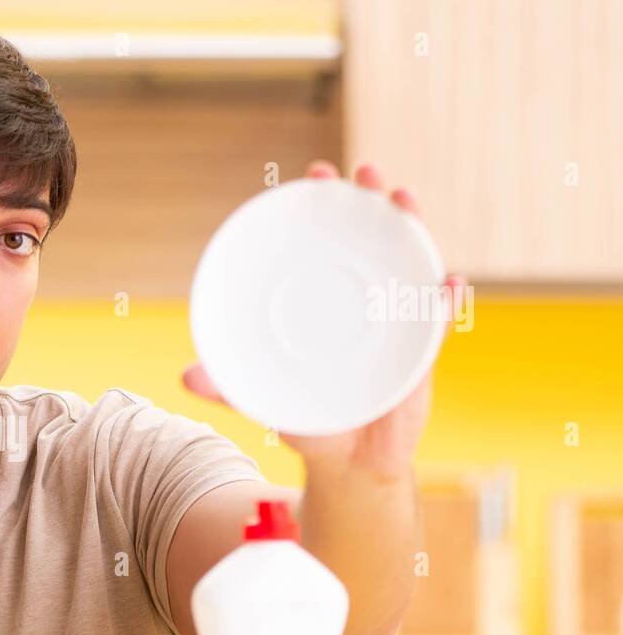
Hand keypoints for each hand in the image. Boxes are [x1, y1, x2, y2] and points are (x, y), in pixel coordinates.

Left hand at [182, 161, 466, 480]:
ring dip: (413, 228)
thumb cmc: (308, 419)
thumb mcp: (263, 398)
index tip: (315, 172)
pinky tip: (450, 281)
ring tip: (405, 201)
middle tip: (365, 172)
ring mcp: (396, 318)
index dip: (323, 205)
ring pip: (411, 262)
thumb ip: (227, 387)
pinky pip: (439, 316)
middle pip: (373, 238)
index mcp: (322, 302)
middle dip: (371, 198)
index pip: (324, 241)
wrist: (349, 462)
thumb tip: (184, 376)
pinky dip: (447, 297)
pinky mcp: (423, 349)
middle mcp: (362, 300)